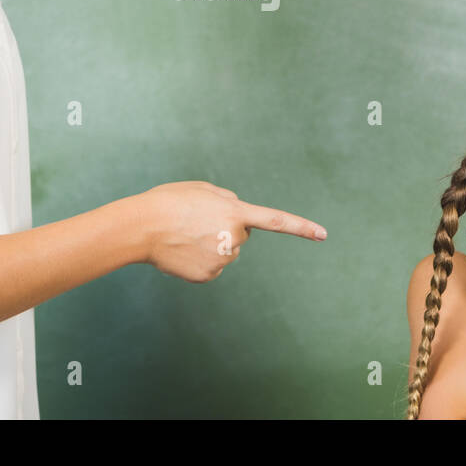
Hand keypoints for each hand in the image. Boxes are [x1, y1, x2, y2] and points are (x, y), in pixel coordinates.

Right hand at [134, 181, 326, 282]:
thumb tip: (237, 214)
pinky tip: (182, 252)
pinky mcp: (209, 276)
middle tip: (196, 221)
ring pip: (225, 252)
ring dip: (211, 244)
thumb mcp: (202, 189)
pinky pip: (212, 267)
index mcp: (235, 212)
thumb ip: (227, 199)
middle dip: (225, 228)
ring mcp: (222, 259)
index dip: (301, 227)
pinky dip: (200, 260)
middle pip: (240, 235)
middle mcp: (234, 238)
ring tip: (185, 235)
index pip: (276, 220)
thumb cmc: (169, 202)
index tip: (324, 235)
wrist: (142, 228)